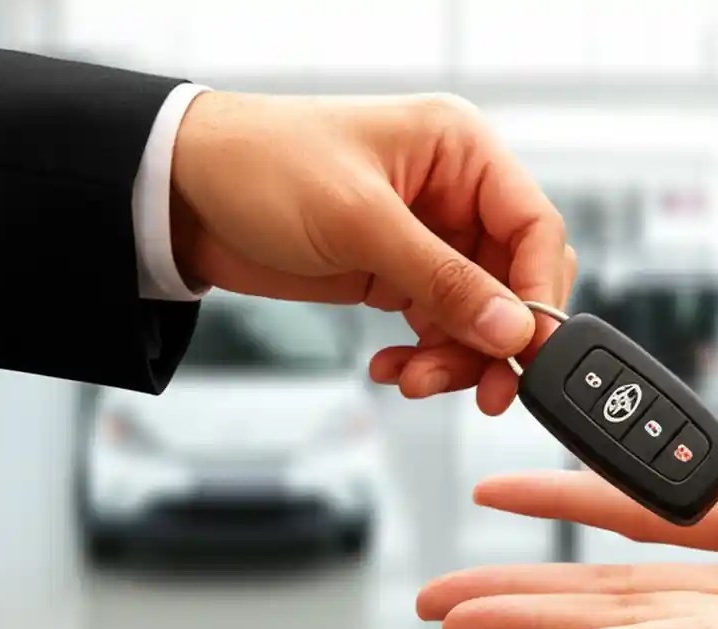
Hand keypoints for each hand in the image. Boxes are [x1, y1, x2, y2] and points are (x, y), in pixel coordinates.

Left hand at [168, 91, 573, 414]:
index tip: (524, 349)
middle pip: (512, 280)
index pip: (535, 227)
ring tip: (415, 380)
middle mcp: (454, 193)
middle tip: (482, 388)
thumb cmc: (259, 167)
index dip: (537, 293)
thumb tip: (514, 330)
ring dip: (454, 356)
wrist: (179, 194)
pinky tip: (392, 369)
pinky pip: (437, 325)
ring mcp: (426, 237)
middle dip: (495, 337)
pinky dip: (423, 356)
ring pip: (478, 314)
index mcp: (460, 152)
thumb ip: (444, 281)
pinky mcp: (396, 272)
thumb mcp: (359, 222)